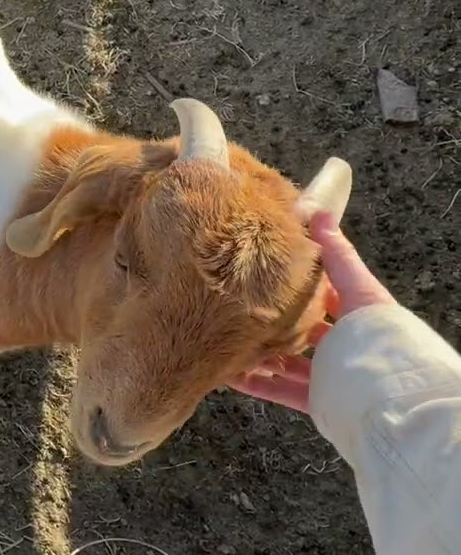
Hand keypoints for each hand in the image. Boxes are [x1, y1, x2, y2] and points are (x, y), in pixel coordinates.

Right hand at [227, 211, 397, 413]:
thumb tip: (318, 212)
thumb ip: (336, 255)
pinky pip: (277, 390)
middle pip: (298, 331)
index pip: (322, 297)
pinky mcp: (315, 400)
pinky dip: (253, 384)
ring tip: (224, 339)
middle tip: (236, 306)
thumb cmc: (376, 336)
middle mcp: (340, 346)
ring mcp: (327, 375)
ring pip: (283, 362)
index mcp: (354, 317)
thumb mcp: (357, 287)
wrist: (389, 394)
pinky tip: (227, 373)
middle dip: (270, 322)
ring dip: (255, 353)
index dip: (297, 284)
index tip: (266, 271)